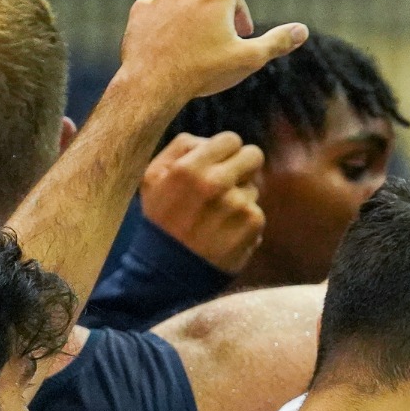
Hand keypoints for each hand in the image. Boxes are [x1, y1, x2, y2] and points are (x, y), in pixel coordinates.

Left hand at [117, 0, 307, 105]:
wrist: (150, 86)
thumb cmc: (202, 73)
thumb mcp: (248, 61)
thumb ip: (277, 42)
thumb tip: (302, 30)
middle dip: (229, 10)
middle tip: (234, 41)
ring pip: (190, 1)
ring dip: (199, 17)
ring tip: (199, 49)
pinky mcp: (142, 8)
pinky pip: (163, 9)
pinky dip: (172, 23)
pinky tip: (174, 45)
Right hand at [140, 132, 266, 272]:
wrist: (169, 271)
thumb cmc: (160, 220)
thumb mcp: (152, 177)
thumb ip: (181, 148)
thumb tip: (210, 140)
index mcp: (190, 168)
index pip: (231, 139)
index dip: (226, 151)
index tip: (219, 163)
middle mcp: (216, 183)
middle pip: (254, 156)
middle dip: (242, 167)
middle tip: (226, 184)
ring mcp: (238, 204)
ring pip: (254, 186)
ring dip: (240, 197)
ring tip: (216, 216)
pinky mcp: (253, 224)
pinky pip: (257, 209)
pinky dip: (244, 219)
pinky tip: (224, 231)